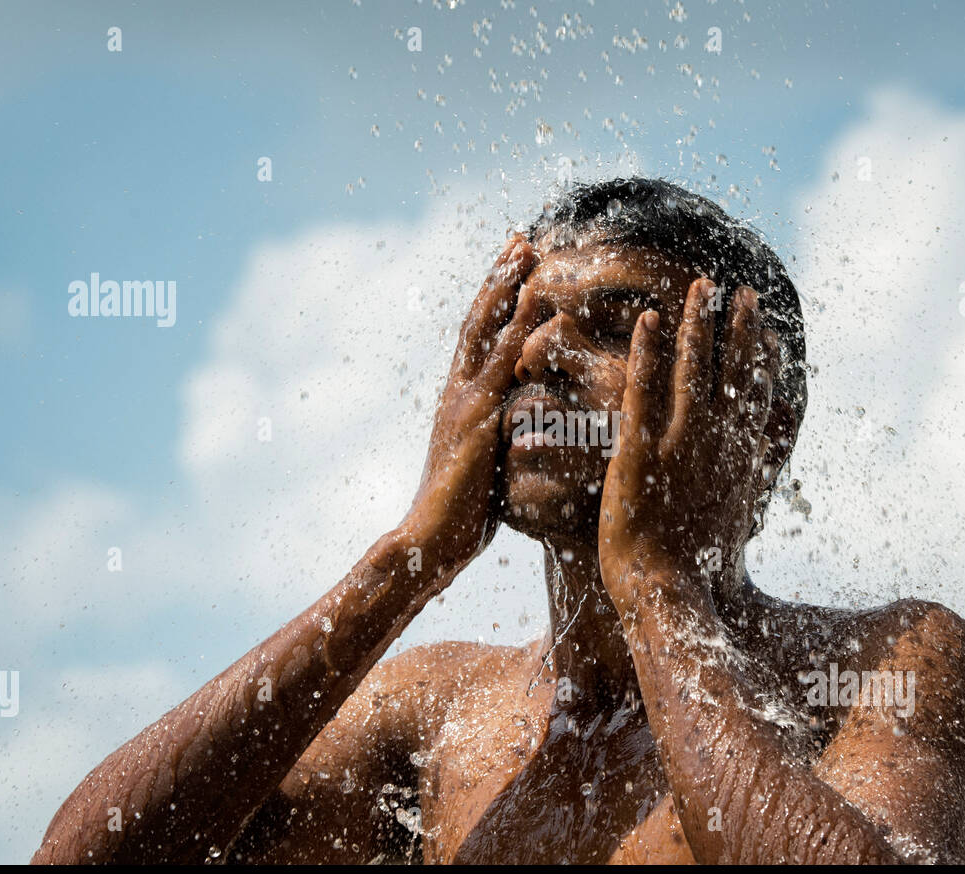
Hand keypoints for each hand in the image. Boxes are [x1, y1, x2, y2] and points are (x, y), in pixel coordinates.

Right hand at [402, 235, 537, 574]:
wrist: (427, 542)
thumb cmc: (459, 518)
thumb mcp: (481, 470)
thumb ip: (498, 443)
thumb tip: (518, 434)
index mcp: (458, 402)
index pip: (477, 340)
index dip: (494, 303)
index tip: (512, 268)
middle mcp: (456, 393)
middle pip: (477, 322)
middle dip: (499, 279)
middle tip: (521, 239)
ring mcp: (464, 403)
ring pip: (485, 332)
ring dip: (506, 289)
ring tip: (525, 251)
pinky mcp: (476, 421)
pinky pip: (501, 366)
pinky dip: (518, 332)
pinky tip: (537, 307)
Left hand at [598, 278, 779, 608]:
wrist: (672, 597)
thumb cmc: (699, 579)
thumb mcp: (733, 537)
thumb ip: (740, 508)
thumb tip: (748, 501)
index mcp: (739, 466)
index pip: (755, 402)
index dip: (760, 363)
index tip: (766, 332)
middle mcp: (718, 449)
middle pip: (732, 376)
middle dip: (736, 330)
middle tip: (739, 292)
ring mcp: (681, 447)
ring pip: (694, 372)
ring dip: (699, 325)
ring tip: (700, 287)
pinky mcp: (642, 452)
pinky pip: (645, 390)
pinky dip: (648, 352)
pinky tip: (649, 320)